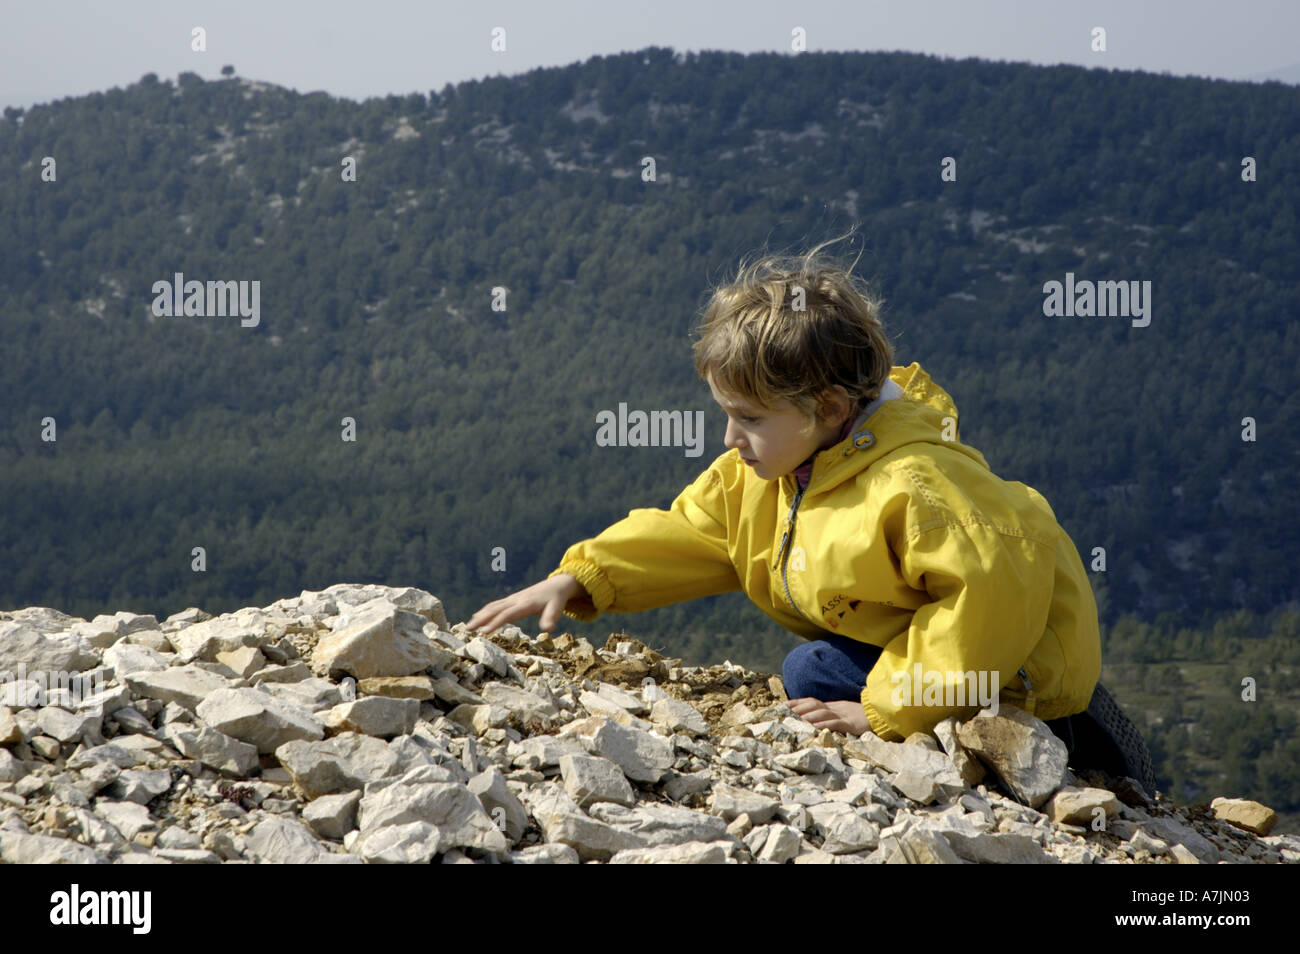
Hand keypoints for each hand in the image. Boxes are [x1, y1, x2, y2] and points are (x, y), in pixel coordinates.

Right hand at [465, 574, 586, 635]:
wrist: (556, 585)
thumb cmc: (556, 599)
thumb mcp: (557, 608)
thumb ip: (551, 617)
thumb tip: (547, 629)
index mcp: (525, 604)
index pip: (507, 614)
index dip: (495, 623)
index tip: (484, 632)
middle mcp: (516, 600)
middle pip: (495, 609)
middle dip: (481, 619)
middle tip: (467, 630)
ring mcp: (512, 599)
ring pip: (493, 607)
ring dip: (480, 616)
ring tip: (468, 627)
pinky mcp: (511, 600)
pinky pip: (495, 605)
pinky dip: (484, 611)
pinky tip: (477, 618)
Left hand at [787, 697, 873, 735]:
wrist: (883, 716)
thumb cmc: (862, 718)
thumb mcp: (844, 714)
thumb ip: (831, 716)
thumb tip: (814, 719)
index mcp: (833, 706)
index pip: (811, 701)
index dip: (797, 702)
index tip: (782, 705)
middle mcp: (836, 708)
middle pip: (814, 705)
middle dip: (798, 708)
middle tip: (783, 712)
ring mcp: (844, 715)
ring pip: (823, 712)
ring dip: (808, 715)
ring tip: (795, 719)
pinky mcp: (852, 724)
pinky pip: (837, 723)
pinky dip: (825, 724)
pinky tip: (816, 727)